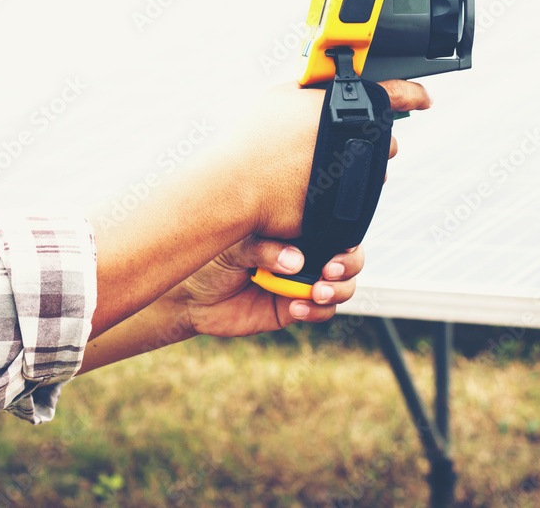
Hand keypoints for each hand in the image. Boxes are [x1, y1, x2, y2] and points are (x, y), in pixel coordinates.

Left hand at [162, 238, 363, 337]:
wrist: (190, 295)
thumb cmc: (211, 258)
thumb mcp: (236, 245)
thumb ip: (265, 249)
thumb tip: (297, 262)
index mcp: (295, 230)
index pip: (334, 229)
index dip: (346, 237)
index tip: (340, 246)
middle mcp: (305, 254)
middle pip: (349, 258)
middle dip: (348, 265)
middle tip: (330, 270)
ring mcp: (302, 282)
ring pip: (341, 287)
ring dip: (336, 290)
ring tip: (315, 292)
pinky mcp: (294, 308)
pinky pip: (320, 311)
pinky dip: (316, 311)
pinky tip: (296, 307)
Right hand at [227, 79, 431, 239]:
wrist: (238, 187)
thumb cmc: (254, 141)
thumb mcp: (283, 96)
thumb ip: (315, 88)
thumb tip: (330, 83)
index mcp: (344, 108)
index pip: (394, 93)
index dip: (414, 93)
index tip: (424, 98)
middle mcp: (356, 141)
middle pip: (386, 139)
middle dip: (376, 138)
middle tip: (349, 138)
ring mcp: (354, 175)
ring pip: (375, 170)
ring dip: (362, 166)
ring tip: (327, 165)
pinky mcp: (347, 205)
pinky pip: (359, 195)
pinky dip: (348, 187)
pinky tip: (324, 183)